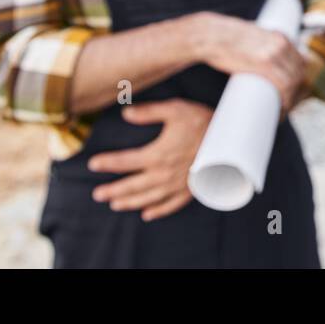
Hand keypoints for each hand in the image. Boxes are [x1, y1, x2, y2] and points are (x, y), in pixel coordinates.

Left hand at [88, 98, 212, 221]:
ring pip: (148, 198)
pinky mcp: (190, 190)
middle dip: (113, 190)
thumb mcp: (176, 109)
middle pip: (132, 186)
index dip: (107, 163)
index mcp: (157, 155)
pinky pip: (170, 205)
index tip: (92, 164)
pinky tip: (147, 214)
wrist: (231, 141)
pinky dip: (158, 211)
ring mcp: (177, 185)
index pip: (125, 161)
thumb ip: (149, 112)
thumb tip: (125, 113)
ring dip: (130, 202)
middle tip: (97, 195)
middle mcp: (164, 174)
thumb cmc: (203, 121)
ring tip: (115, 205)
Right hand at [195, 12, 305, 111]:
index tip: (292, 94)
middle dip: (297, 93)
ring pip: (293, 81)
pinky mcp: (265, 63)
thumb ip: (259, 44)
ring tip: (280, 112)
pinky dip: (286, 100)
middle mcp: (281, 43)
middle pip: (300, 73)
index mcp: (280, 37)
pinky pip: (285, 85)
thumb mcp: (251, 36)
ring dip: (291, 100)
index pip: (301, 62)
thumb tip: (258, 57)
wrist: (211, 35)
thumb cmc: (225, 39)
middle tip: (285, 107)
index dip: (299, 81)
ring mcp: (275, 52)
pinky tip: (281, 110)